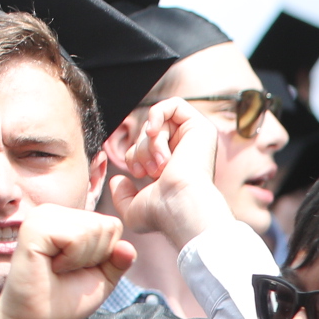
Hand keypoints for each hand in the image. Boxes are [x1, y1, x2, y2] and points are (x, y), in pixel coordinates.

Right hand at [0, 204, 135, 318]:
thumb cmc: (66, 299)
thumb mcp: (103, 278)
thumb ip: (119, 260)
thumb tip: (128, 247)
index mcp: (68, 219)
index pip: (113, 225)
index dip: (105, 255)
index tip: (79, 268)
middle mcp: (53, 211)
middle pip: (105, 226)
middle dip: (94, 257)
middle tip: (66, 270)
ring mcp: (42, 217)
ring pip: (92, 229)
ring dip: (81, 259)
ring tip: (57, 268)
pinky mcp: (34, 227)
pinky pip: (76, 237)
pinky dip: (71, 259)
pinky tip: (52, 266)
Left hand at [107, 99, 232, 247]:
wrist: (181, 205)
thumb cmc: (162, 214)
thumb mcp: (133, 211)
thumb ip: (122, 196)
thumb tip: (117, 180)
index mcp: (176, 169)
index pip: (145, 148)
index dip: (134, 155)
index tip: (138, 174)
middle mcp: (187, 153)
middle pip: (149, 134)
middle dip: (141, 149)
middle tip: (150, 170)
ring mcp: (196, 140)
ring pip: (158, 123)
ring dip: (149, 142)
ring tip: (160, 163)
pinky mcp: (201, 128)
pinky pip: (174, 105)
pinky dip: (157, 115)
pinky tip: (155, 133)